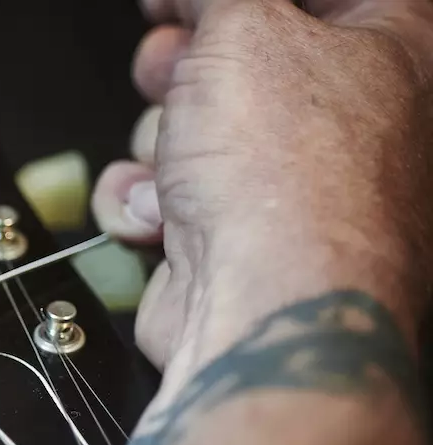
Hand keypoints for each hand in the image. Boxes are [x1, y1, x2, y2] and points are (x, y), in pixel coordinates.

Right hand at [92, 0, 432, 392]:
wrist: (266, 307)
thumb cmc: (292, 181)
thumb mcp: (247, 27)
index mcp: (402, 45)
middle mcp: (362, 121)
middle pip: (247, 59)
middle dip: (186, 64)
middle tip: (170, 64)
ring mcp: (297, 188)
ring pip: (200, 129)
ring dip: (161, 137)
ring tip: (172, 151)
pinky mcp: (241, 240)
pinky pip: (175, 196)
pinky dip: (151, 201)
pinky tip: (160, 208)